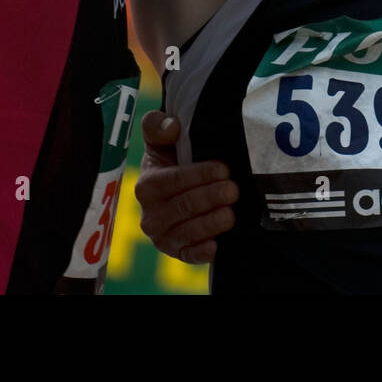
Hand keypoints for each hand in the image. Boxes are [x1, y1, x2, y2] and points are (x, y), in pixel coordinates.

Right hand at [135, 110, 237, 264]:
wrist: (177, 190)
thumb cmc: (173, 160)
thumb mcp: (162, 140)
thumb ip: (158, 126)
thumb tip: (171, 125)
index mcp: (148, 185)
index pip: (174, 180)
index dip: (199, 175)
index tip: (223, 169)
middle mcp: (151, 215)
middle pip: (184, 206)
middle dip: (211, 197)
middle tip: (233, 189)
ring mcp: (164, 237)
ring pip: (189, 231)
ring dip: (212, 223)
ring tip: (231, 213)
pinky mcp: (178, 253)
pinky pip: (189, 256)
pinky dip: (202, 252)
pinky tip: (217, 245)